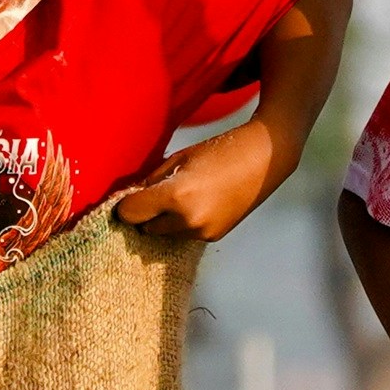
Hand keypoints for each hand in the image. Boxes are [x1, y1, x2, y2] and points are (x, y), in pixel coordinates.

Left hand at [112, 115, 288, 247]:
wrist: (263, 160)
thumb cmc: (219, 151)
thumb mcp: (178, 159)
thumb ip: (151, 181)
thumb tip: (128, 197)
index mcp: (176, 196)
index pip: (130, 213)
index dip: (126, 204)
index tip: (129, 195)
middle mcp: (188, 220)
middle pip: (144, 228)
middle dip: (146, 213)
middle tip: (156, 194)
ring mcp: (202, 233)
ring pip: (163, 234)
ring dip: (164, 220)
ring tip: (184, 196)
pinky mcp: (212, 238)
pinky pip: (183, 235)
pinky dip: (183, 223)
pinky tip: (199, 203)